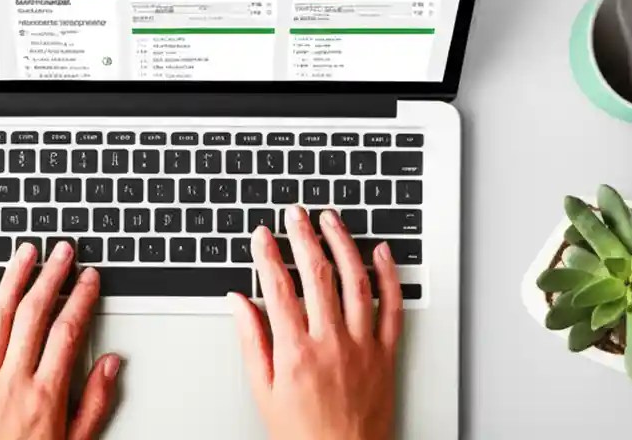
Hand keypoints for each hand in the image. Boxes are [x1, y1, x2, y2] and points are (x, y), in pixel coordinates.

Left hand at [0, 241, 121, 439]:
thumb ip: (95, 402)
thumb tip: (111, 363)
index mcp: (45, 396)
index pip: (67, 332)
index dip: (81, 298)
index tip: (89, 278)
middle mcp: (11, 383)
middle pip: (32, 315)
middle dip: (50, 276)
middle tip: (62, 251)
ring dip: (12, 280)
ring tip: (25, 253)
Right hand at [230, 206, 403, 439]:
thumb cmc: (302, 435)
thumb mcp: (264, 391)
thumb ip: (251, 341)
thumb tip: (239, 302)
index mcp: (296, 352)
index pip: (278, 288)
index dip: (268, 254)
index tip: (263, 235)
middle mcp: (331, 343)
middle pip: (317, 275)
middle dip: (303, 236)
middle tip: (295, 213)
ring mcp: (362, 346)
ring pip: (356, 281)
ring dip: (343, 244)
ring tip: (332, 220)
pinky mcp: (386, 355)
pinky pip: (393, 308)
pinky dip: (389, 276)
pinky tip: (381, 253)